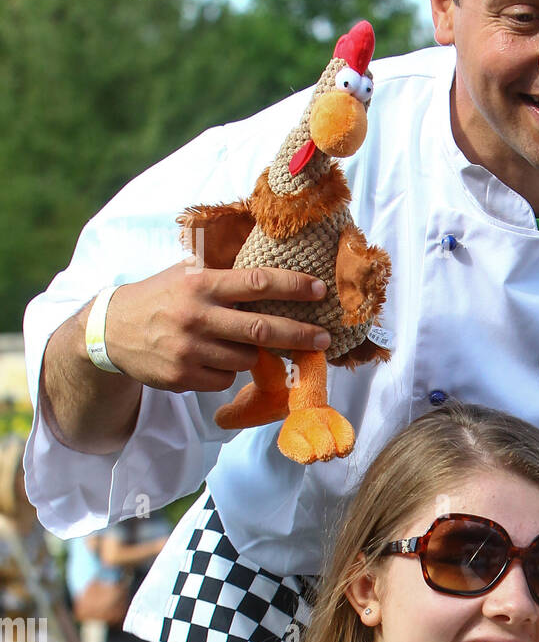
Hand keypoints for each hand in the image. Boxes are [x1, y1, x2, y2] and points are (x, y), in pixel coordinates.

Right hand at [102, 263, 331, 392]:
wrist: (110, 330)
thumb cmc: (160, 296)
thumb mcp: (186, 273)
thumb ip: (223, 271)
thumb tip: (271, 261)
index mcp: (200, 285)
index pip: (256, 283)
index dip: (292, 286)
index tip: (320, 290)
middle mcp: (196, 317)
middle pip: (262, 330)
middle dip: (299, 336)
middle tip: (325, 339)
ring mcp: (188, 351)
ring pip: (245, 359)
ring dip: (252, 354)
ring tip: (235, 342)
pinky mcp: (182, 377)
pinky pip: (224, 380)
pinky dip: (227, 372)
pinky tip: (209, 359)